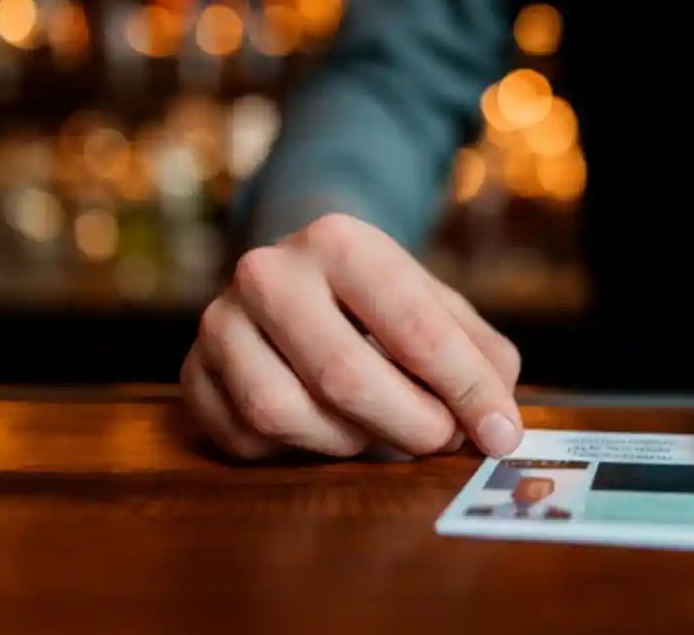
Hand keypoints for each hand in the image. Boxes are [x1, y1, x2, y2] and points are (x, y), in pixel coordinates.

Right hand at [180, 213, 523, 459]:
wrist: (299, 282)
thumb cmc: (384, 305)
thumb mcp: (442, 310)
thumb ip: (482, 359)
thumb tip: (499, 426)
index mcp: (341, 241)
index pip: (414, 327)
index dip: (466, 390)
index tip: (501, 433)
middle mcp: (268, 271)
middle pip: (345, 376)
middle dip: (410, 424)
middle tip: (444, 441)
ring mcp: (219, 321)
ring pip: (284, 413)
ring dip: (349, 440)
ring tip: (378, 428)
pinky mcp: (192, 374)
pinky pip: (247, 441)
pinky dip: (297, 451)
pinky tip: (324, 427)